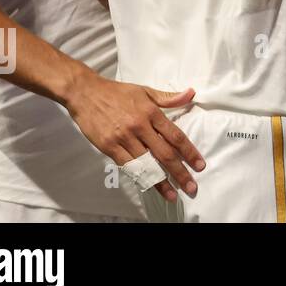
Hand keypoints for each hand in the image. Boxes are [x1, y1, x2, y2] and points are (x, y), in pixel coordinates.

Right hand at [62, 69, 203, 201]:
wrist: (86, 93)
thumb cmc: (117, 92)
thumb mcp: (146, 91)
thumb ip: (169, 97)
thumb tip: (191, 93)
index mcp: (151, 113)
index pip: (176, 136)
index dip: (189, 152)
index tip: (199, 165)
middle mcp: (140, 126)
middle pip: (164, 154)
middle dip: (179, 172)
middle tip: (191, 187)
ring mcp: (123, 138)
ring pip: (146, 164)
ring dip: (160, 181)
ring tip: (172, 193)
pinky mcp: (109, 147)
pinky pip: (127, 165)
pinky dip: (139, 176)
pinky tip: (148, 185)